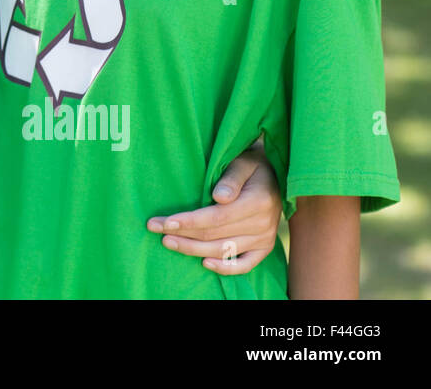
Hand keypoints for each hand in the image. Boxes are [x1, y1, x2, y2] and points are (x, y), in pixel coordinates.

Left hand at [146, 144, 282, 274]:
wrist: (276, 175)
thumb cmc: (252, 165)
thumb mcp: (244, 162)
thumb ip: (231, 178)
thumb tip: (220, 197)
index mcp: (257, 202)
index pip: (216, 217)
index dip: (188, 222)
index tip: (164, 222)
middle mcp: (263, 224)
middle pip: (215, 235)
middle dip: (182, 234)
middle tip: (155, 229)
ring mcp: (265, 238)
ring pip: (224, 250)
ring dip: (193, 249)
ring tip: (168, 243)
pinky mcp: (264, 247)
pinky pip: (245, 265)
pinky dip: (225, 268)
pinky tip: (204, 264)